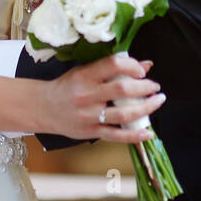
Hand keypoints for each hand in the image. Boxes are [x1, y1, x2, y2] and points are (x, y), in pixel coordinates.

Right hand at [38, 55, 163, 142]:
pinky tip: (148, 132)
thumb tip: (145, 65)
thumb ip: (112, 69)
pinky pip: (117, 136)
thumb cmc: (66, 87)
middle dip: (144, 87)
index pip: (113, 65)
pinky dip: (135, 135)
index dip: (132, 66)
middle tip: (155, 87)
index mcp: (84, 76)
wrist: (42, 108)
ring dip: (146, 108)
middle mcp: (87, 95)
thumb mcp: (84, 71)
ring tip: (157, 101)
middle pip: (122, 90)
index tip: (143, 70)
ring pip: (124, 114)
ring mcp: (89, 116)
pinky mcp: (91, 132)